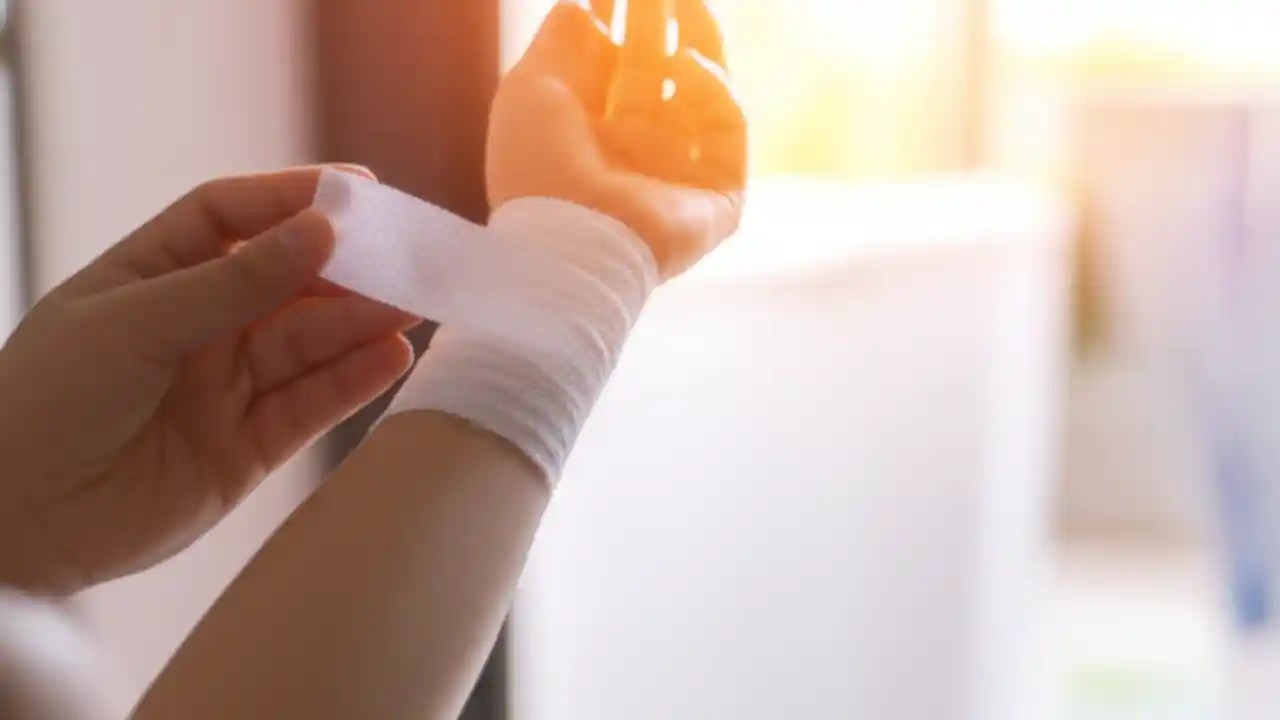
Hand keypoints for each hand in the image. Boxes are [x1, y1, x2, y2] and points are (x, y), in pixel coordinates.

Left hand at [0, 167, 418, 593]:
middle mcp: (196, 327)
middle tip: (407, 254)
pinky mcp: (250, 448)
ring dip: (362, 321)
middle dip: (346, 268)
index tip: (358, 189)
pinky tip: (391, 355)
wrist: (16, 525)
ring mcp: (226, 388)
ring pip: (309, 343)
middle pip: (286, 282)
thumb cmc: (45, 403)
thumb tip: (321, 232)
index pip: (231, 219)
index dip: (292, 198)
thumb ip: (234, 284)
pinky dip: (354, 382)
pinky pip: (312, 405)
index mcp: (152, 276)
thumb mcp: (136, 323)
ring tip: (414, 303)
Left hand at [487, 0, 746, 276]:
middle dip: (660, 22)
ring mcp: (676, 171)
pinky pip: (726, 127)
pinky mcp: (718, 191)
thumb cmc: (539, 168)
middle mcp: (631, 152)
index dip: (618, 18)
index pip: (610, 65)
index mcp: (583, 134)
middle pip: (655, 73)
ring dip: (697, 42)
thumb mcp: (531, 87)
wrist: (573, 240)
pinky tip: (685, 64)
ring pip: (699, 94)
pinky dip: (711, 89)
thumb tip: (582, 3)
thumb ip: (560, 38)